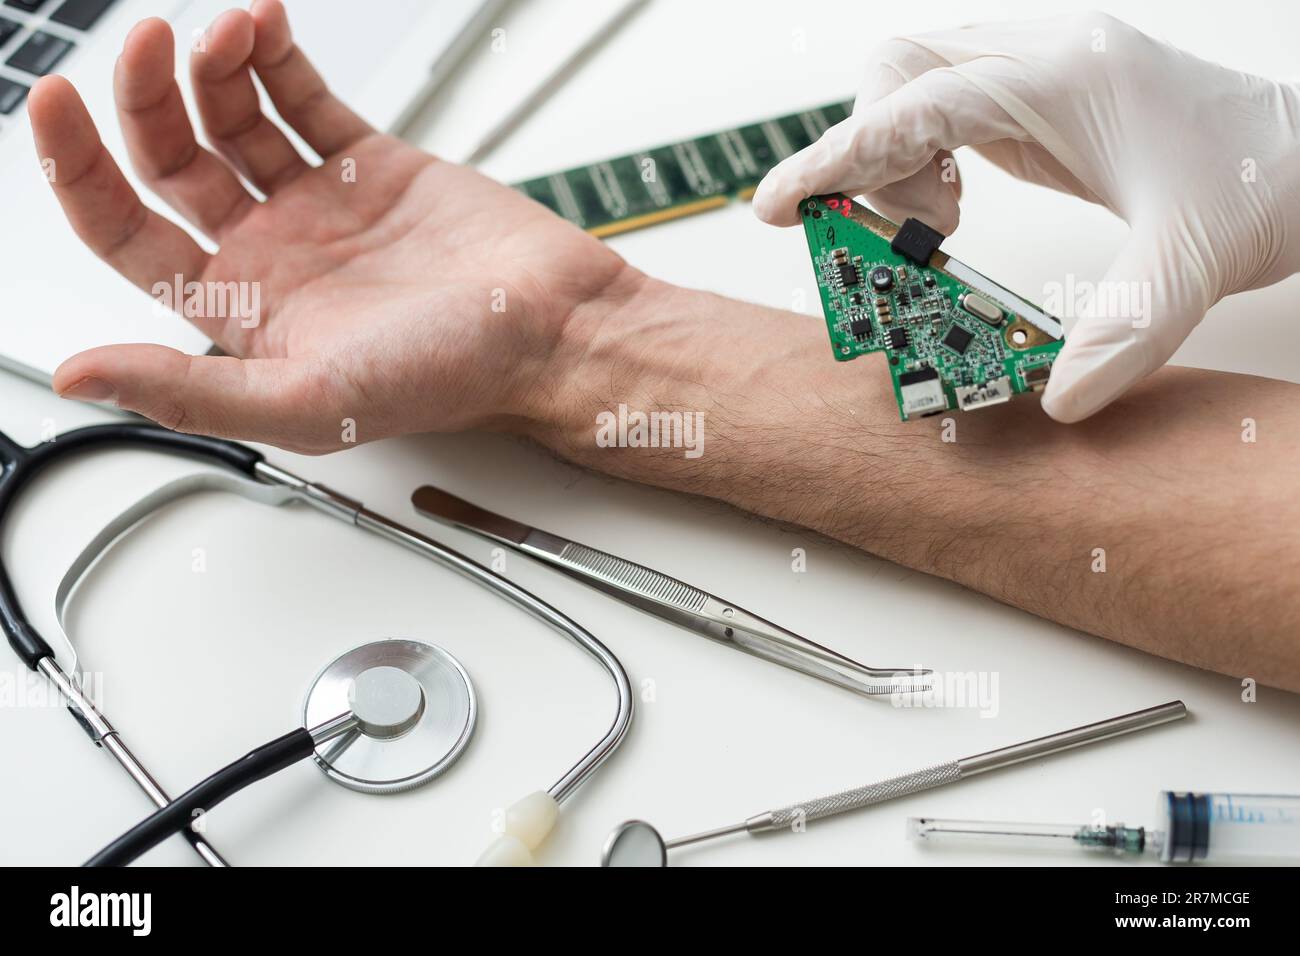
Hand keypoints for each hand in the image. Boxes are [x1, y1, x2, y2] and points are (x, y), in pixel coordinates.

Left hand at [32, 0, 628, 451]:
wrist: (554, 328)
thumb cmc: (451, 378)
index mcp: (243, 311)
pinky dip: (278, 56)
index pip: (126, 233)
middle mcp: (272, 254)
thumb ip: (193, 393)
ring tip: (227, 31)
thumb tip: (82, 376)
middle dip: (143, 97)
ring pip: (234, 118)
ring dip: (213, 66)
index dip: (77, 171)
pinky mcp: (373, 166)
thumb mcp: (308, 404)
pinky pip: (307, 99)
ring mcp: (321, 205)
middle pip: (170, 161)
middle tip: (146, 42)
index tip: (56, 105)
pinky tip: (265, 25)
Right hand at [752, 12, 1299, 421]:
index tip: (782, 201)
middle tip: (889, 233)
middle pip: (898, 72)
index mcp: (1064, 76)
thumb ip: (1125, 334)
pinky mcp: (1037, 106)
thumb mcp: (1195, 262)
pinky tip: (952, 212)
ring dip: (894, 163)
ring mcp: (1036, 79)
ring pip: (913, 90)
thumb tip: (1057, 397)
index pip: (915, 103)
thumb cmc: (1266, 176)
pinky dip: (922, 164)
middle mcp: (1041, 62)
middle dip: (868, 152)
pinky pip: (943, 116)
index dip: (838, 155)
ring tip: (931, 229)